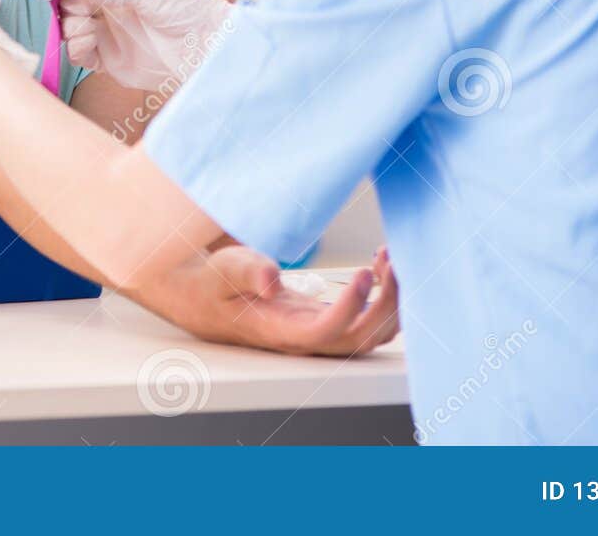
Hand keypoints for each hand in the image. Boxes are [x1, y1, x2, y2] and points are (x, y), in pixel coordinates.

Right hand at [32, 0, 233, 91]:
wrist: (209, 50)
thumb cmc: (188, 12)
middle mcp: (108, 9)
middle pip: (69, 5)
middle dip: (66, 7)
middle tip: (80, 11)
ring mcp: (108, 35)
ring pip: (71, 30)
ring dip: (70, 28)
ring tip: (87, 29)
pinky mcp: (110, 61)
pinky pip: (81, 56)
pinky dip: (76, 50)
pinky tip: (89, 45)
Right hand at [130, 244, 399, 356]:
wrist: (206, 299)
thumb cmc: (214, 284)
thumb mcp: (224, 269)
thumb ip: (248, 271)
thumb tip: (271, 279)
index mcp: (280, 330)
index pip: (326, 332)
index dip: (352, 308)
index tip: (363, 272)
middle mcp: (305, 339)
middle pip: (360, 339)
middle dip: (386, 304)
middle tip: (390, 262)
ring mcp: (319, 333)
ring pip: (371, 334)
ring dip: (391, 302)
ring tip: (389, 259)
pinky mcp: (326, 321)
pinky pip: (367, 322)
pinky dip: (384, 299)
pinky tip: (378, 267)